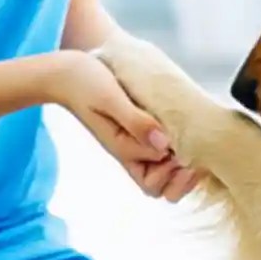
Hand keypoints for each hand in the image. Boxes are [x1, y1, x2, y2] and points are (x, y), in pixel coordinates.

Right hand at [49, 50, 201, 202]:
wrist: (66, 73)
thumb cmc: (86, 82)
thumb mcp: (111, 99)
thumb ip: (135, 121)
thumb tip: (165, 145)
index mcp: (122, 149)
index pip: (156, 177)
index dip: (175, 167)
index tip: (185, 146)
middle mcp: (129, 152)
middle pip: (159, 186)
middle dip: (180, 179)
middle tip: (195, 156)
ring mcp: (134, 144)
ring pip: (163, 174)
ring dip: (181, 167)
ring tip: (195, 144)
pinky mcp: (139, 131)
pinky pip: (161, 153)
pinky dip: (178, 149)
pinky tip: (187, 131)